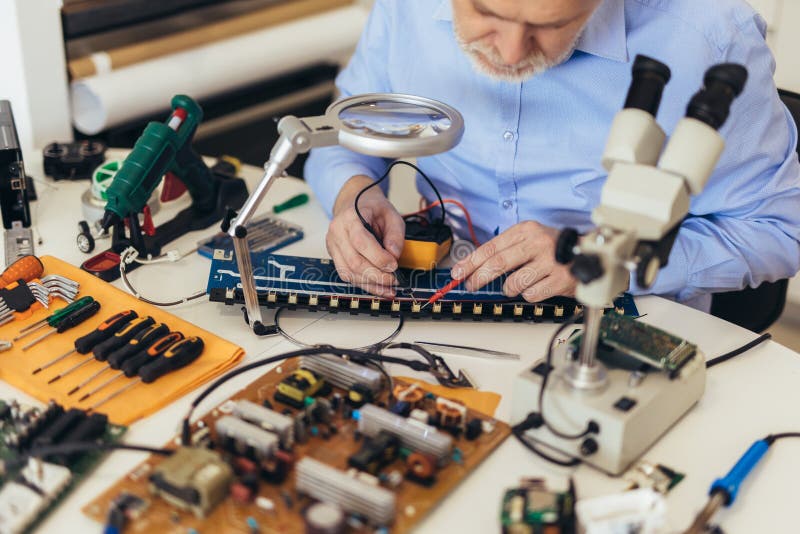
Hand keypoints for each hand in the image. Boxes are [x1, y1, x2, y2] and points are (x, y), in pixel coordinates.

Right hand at [326, 175, 404, 297]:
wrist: (353, 203)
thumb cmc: (372, 208)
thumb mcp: (391, 214)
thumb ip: (395, 235)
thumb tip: (394, 256)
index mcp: (350, 217)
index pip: (361, 241)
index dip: (378, 257)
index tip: (394, 265)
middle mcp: (337, 232)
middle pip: (353, 261)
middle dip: (376, 275)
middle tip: (394, 279)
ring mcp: (333, 245)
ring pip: (349, 272)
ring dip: (371, 284)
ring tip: (389, 288)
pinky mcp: (335, 256)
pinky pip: (347, 275)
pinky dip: (364, 284)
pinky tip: (379, 288)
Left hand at [451, 221, 575, 301]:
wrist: (588, 255)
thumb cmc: (553, 249)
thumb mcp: (529, 239)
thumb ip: (506, 250)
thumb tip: (475, 267)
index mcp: (526, 230)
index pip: (490, 247)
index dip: (470, 262)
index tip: (457, 272)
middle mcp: (538, 243)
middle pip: (498, 263)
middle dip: (479, 277)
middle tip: (470, 285)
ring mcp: (550, 261)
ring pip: (514, 282)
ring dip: (509, 288)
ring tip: (516, 285)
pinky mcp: (560, 280)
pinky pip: (532, 294)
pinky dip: (529, 295)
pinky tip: (537, 287)